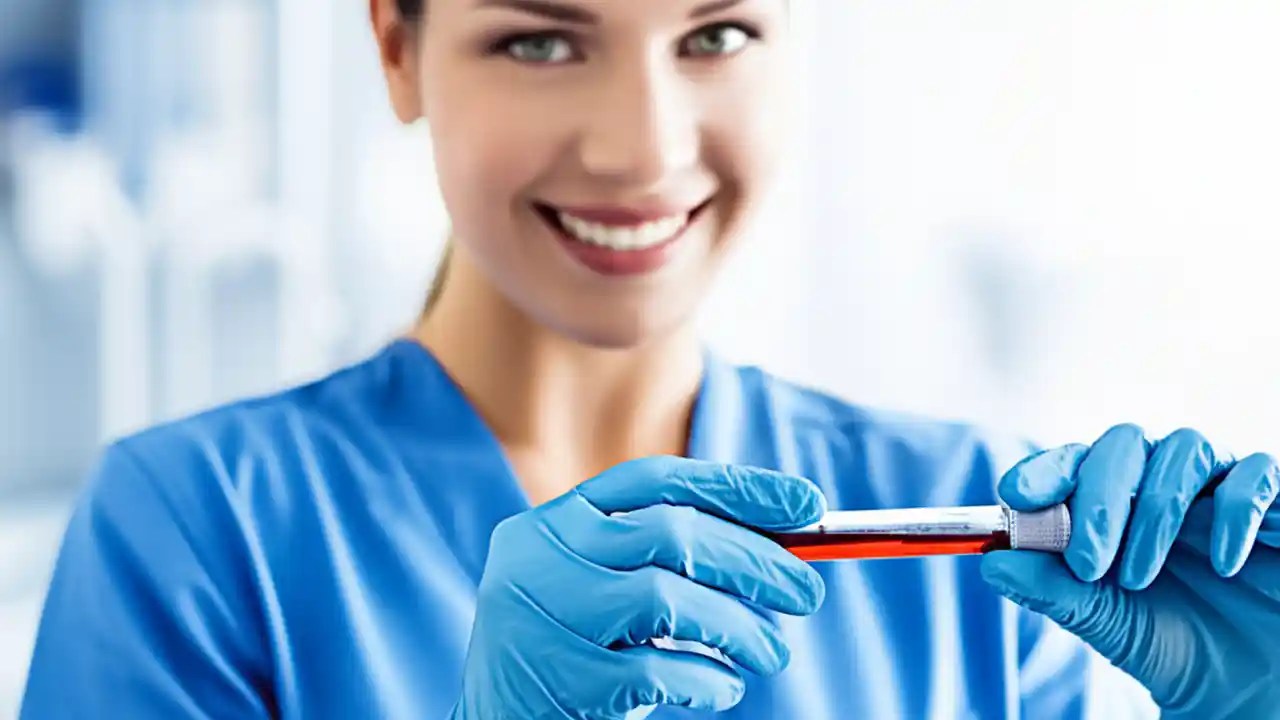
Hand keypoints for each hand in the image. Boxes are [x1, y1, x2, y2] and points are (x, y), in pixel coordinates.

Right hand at [449, 456, 826, 719]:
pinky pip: (651, 670)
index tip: (808, 505)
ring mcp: (536, 612)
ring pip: (665, 599)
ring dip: (738, 627)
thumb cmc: (578, 655)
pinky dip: (705, 680)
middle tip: (807, 593)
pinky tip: (724, 688)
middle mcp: (537, 552)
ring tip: (772, 652)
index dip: (737, 487)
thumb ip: (674, 559)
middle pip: (670, 534)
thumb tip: (789, 538)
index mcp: (556, 520)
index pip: (656, 481)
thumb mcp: (615, 593)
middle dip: (754, 560)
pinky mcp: (551, 675)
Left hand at [981, 425, 1279, 719]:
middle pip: (1125, 443)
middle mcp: (1165, 481)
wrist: (1245, 687)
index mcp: (1115, 500)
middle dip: (1098, 498)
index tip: (1014, 495)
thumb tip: (994, 561)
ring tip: (1139, 578)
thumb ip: (1052, 590)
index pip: (1076, 460)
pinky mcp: (1276, 505)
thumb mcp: (1104, 621)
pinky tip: (1222, 564)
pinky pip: (1255, 476)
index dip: (1045, 470)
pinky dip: (1232, 513)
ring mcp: (1220, 487)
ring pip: (1184, 450)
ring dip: (1155, 512)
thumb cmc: (1171, 642)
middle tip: (1086, 562)